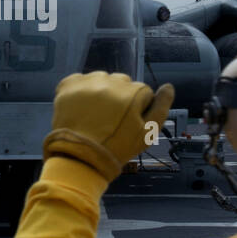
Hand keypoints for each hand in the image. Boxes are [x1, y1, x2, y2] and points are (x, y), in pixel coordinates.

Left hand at [43, 71, 174, 181]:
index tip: (127, 124)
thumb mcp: (148, 134)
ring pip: (101, 80)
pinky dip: (80, 91)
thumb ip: (161, 108)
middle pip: (122, 83)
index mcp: (133, 91)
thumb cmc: (118, 148)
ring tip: (95, 116)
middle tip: (110, 121)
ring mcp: (88, 82)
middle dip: (119, 98)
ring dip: (100, 92)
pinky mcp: (68, 85)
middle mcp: (111, 81)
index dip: (137, 109)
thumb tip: (168, 87)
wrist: (80, 157)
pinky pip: (79, 80)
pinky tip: (81, 108)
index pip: (142, 92)